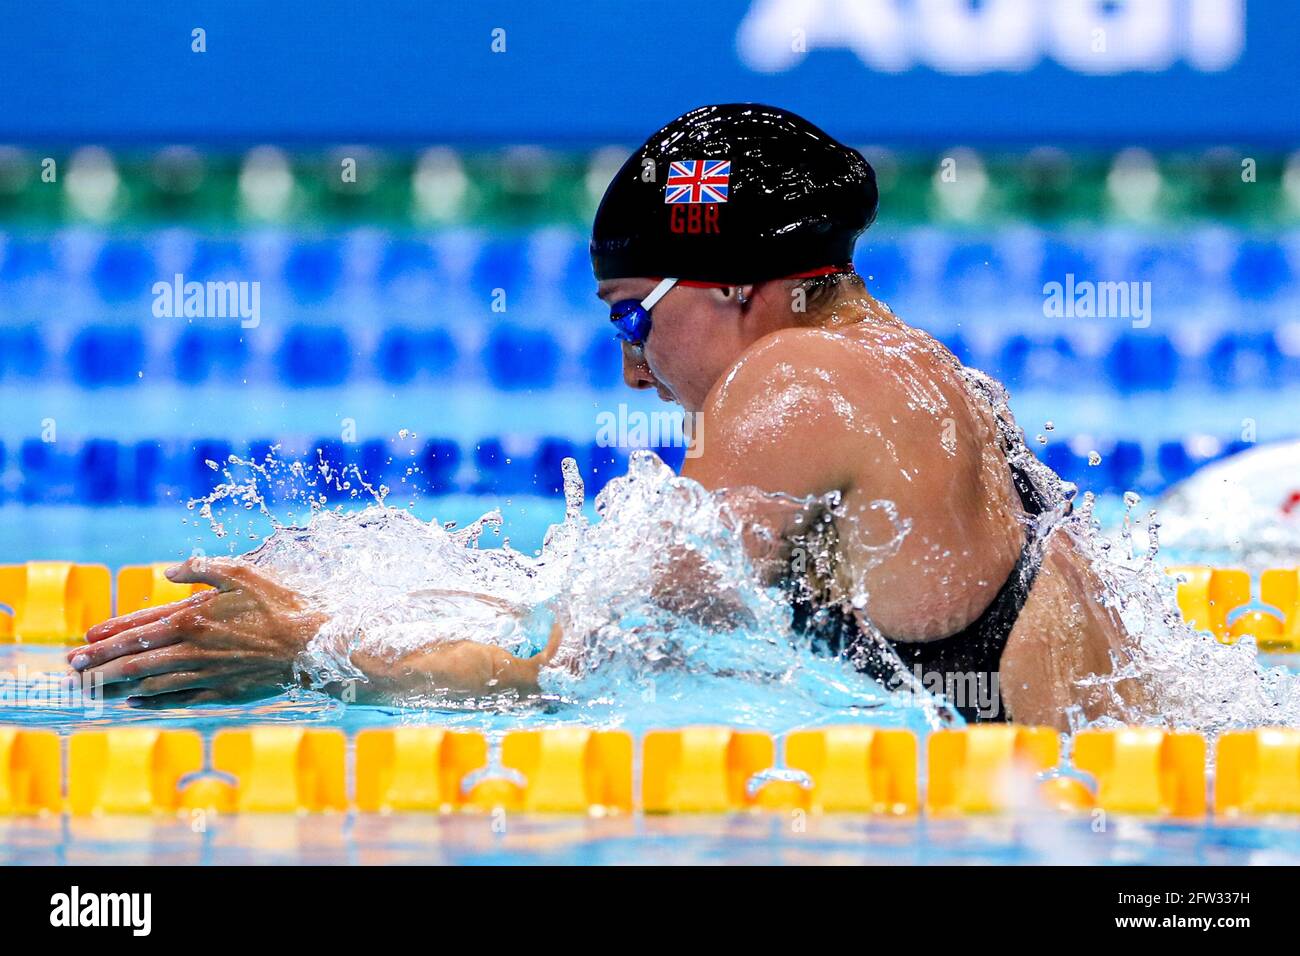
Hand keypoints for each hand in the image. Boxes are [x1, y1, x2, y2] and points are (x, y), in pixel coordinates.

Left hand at [69, 557, 326, 707]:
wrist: (311, 647)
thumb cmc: (280, 606)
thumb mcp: (242, 573)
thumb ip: (202, 569)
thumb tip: (169, 571)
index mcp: (193, 617)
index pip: (138, 628)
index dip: (108, 635)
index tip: (83, 641)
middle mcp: (191, 648)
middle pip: (134, 660)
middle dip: (99, 665)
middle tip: (72, 669)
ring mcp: (204, 674)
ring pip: (148, 683)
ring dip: (115, 686)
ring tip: (91, 690)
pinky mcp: (220, 693)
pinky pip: (176, 699)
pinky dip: (150, 701)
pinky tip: (134, 701)